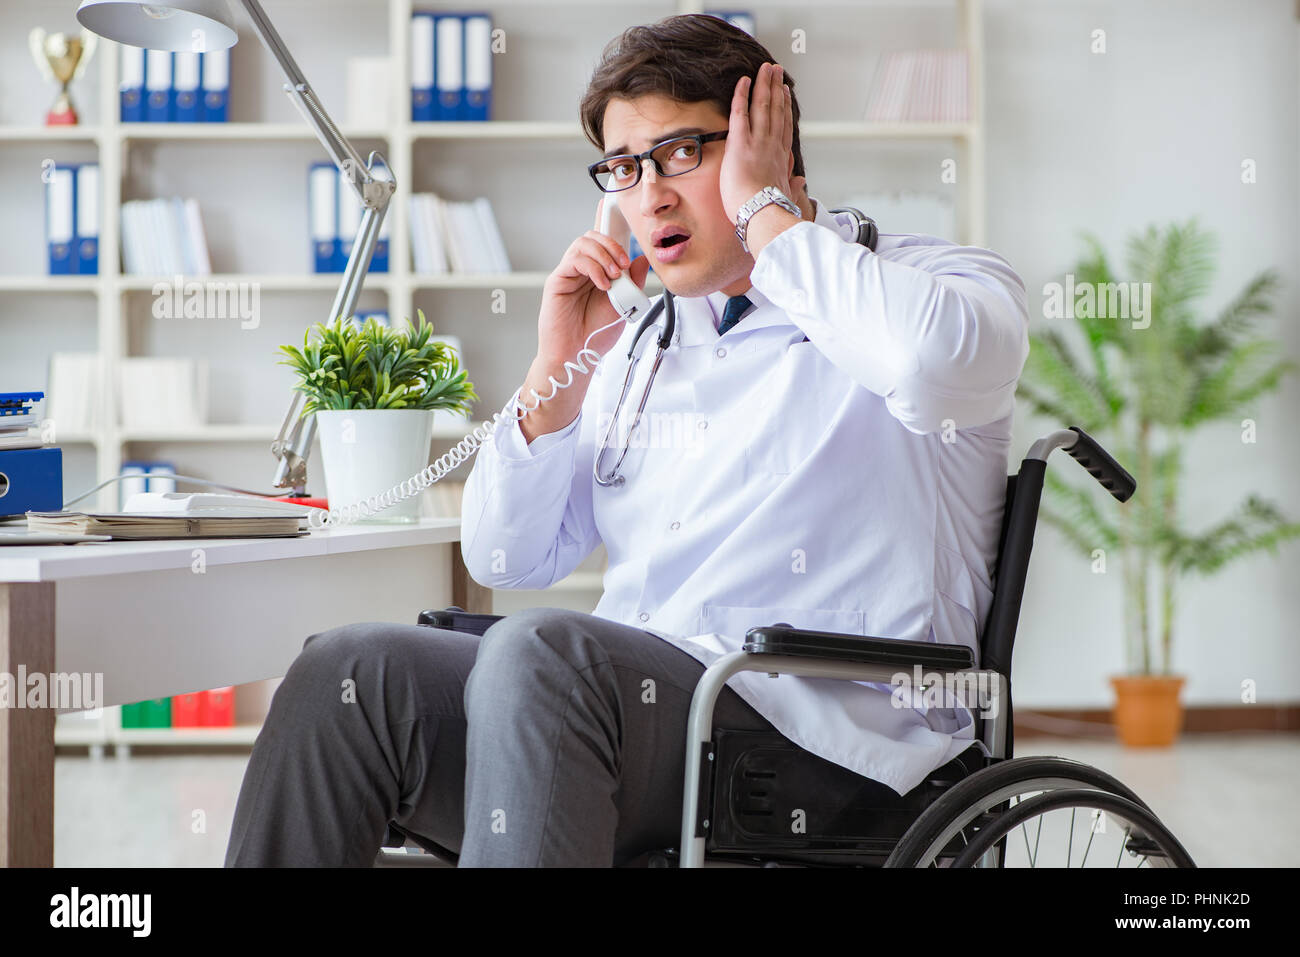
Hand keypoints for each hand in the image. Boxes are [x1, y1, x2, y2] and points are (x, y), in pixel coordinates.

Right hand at [537, 196, 650, 365]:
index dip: (608, 221)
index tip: (618, 206)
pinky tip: (602, 283)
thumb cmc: (596, 335)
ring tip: (613, 275)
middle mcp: (582, 269)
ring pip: (584, 243)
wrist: (576, 357)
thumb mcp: (623, 307)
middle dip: (612, 243)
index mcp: (598, 272)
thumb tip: (640, 261)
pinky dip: (592, 267)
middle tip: (624, 263)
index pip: (603, 242)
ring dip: (603, 254)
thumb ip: (631, 283)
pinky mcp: (557, 280)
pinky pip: (574, 259)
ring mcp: (569, 273)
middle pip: (594, 237)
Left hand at [719, 62, 798, 223]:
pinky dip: (741, 95)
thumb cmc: (772, 211)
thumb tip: (801, 182)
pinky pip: (740, 113)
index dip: (785, 108)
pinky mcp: (740, 143)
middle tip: (776, 71)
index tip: (784, 94)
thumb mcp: (787, 197)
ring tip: (766, 68)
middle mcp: (772, 145)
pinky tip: (743, 80)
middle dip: (776, 88)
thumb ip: (793, 186)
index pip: (784, 127)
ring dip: (764, 85)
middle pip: (776, 111)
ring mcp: (758, 142)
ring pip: (763, 106)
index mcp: (781, 159)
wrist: (763, 214)